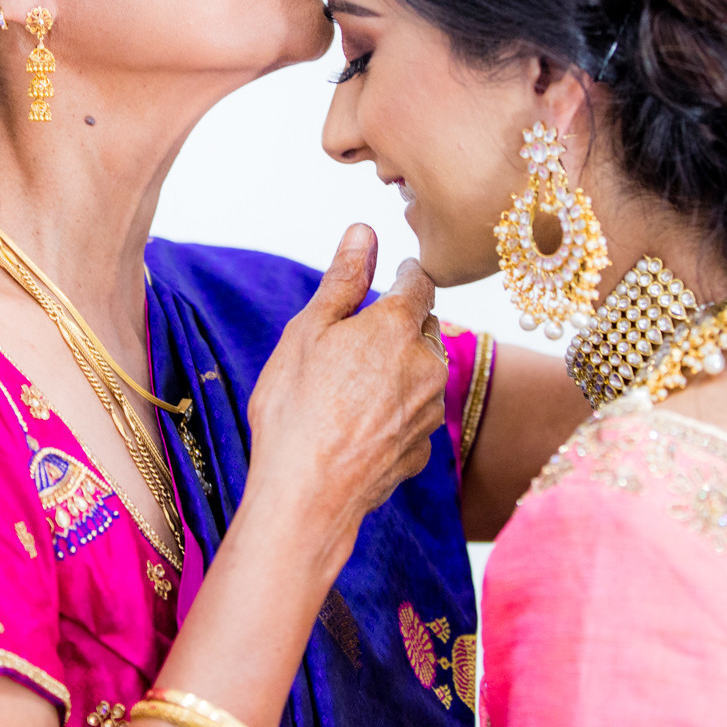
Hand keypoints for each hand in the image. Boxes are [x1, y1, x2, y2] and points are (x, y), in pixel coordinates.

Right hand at [245, 225, 446, 554]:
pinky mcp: (421, 452)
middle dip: (400, 328)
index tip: (397, 274)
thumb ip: (343, 279)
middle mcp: (427, 365)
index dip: (407, 275)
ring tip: (350, 389)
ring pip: (422, 376)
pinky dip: (394, 415)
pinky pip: (413, 418)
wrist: (306, 495)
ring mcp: (429, 412)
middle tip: (358, 339)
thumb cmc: (297, 407)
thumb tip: (364, 232)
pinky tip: (358, 427)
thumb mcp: (309, 330)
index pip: (419, 283)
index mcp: (399, 326)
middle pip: (423, 330)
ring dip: (399, 372)